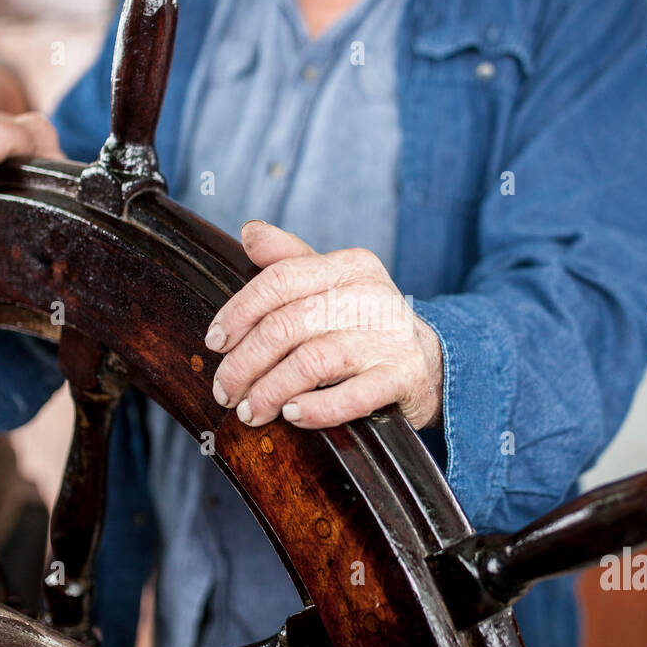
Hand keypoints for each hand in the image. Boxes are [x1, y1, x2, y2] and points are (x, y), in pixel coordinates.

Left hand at [206, 220, 442, 430]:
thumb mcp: (334, 283)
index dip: (239, 312)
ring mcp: (389, 338)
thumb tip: (250, 231)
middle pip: (288, 325)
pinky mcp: (403, 377)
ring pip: (312, 361)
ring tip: (251, 411)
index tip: (214, 342)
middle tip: (226, 391)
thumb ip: (290, 259)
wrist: (431, 360)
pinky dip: (316, 409)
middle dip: (245, 363)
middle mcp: (371, 296)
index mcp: (349, 266)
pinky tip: (292, 415)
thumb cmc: (366, 323)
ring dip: (271, 391)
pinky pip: (352, 396)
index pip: (280, 280)